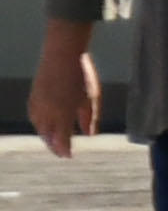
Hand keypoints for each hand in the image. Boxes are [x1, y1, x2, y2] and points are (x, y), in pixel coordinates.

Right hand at [28, 20, 94, 155]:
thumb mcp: (90, 97)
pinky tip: (44, 127)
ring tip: (53, 143)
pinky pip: (34, 117)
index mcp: (63, 112)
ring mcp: (38, 104)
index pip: (61, 138)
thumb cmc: (82, 75)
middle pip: (48, 135)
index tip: (69, 156)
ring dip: (46, 136)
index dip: (64, 148)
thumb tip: (90, 134)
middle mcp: (48, 111)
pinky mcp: (33, 97)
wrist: (62, 55)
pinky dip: (39, 125)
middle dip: (54, 145)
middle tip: (61, 153)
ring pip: (39, 127)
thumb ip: (89, 117)